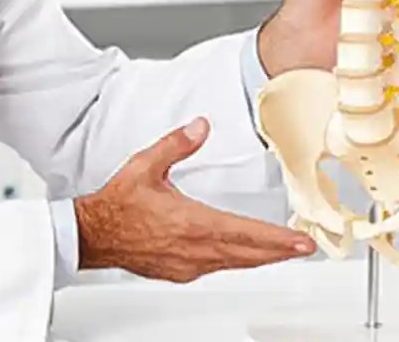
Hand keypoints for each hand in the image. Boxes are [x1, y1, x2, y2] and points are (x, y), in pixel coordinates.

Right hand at [74, 118, 316, 282]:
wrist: (94, 235)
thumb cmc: (117, 204)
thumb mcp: (146, 165)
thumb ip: (176, 144)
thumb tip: (200, 127)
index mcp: (190, 223)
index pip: (244, 233)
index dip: (276, 239)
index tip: (300, 241)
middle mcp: (193, 249)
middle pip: (247, 254)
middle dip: (279, 251)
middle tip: (304, 248)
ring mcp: (187, 265)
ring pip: (235, 264)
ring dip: (262, 258)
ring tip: (283, 251)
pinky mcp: (180, 271)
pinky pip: (218, 268)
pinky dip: (238, 261)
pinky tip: (246, 256)